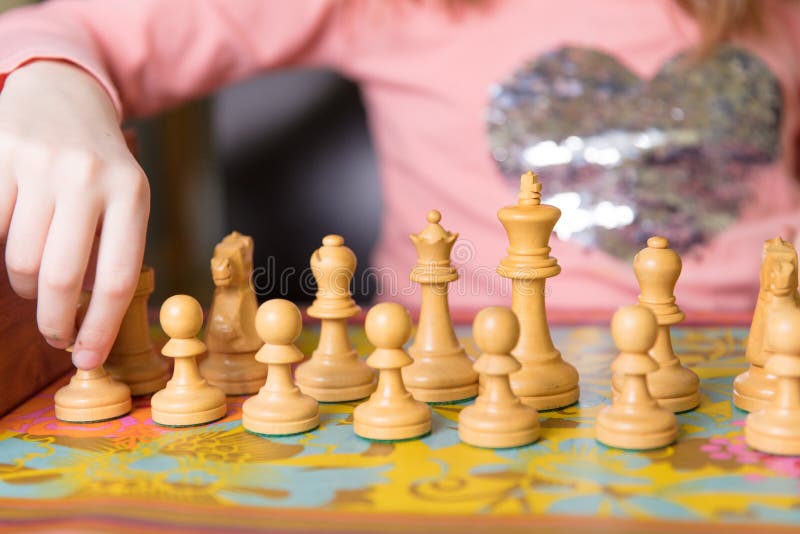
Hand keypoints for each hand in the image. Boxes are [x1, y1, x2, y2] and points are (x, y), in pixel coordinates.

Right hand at [0, 61, 149, 369]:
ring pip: (19, 260)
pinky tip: (14, 245)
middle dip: (55, 321)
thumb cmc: (100, 166)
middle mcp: (88, 176)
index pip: (116, 279)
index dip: (98, 328)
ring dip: (26, 285)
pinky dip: (0, 250)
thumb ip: (113, 252)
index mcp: (131, 193)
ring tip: (38, 275)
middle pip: (60, 278)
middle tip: (56, 335)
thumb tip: (89, 327)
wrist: (63, 95)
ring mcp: (39, 163)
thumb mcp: (126, 201)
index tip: (86, 359)